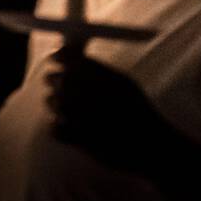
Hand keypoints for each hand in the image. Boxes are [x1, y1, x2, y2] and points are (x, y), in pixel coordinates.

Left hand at [44, 45, 165, 172]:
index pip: (68, 56)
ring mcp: (78, 114)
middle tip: (56, 85)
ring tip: (70, 111)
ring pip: (51, 102)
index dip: (59, 56)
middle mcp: (85, 90)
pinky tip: (70, 129)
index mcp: (99, 74)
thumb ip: (98, 70)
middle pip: (54, 78)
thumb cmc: (139, 113)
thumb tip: (76, 59)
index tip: (53, 58)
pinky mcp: (76, 137)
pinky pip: (54, 127)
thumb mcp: (123, 82)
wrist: (149, 144)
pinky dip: (59, 128)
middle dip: (54, 80)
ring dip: (56, 105)